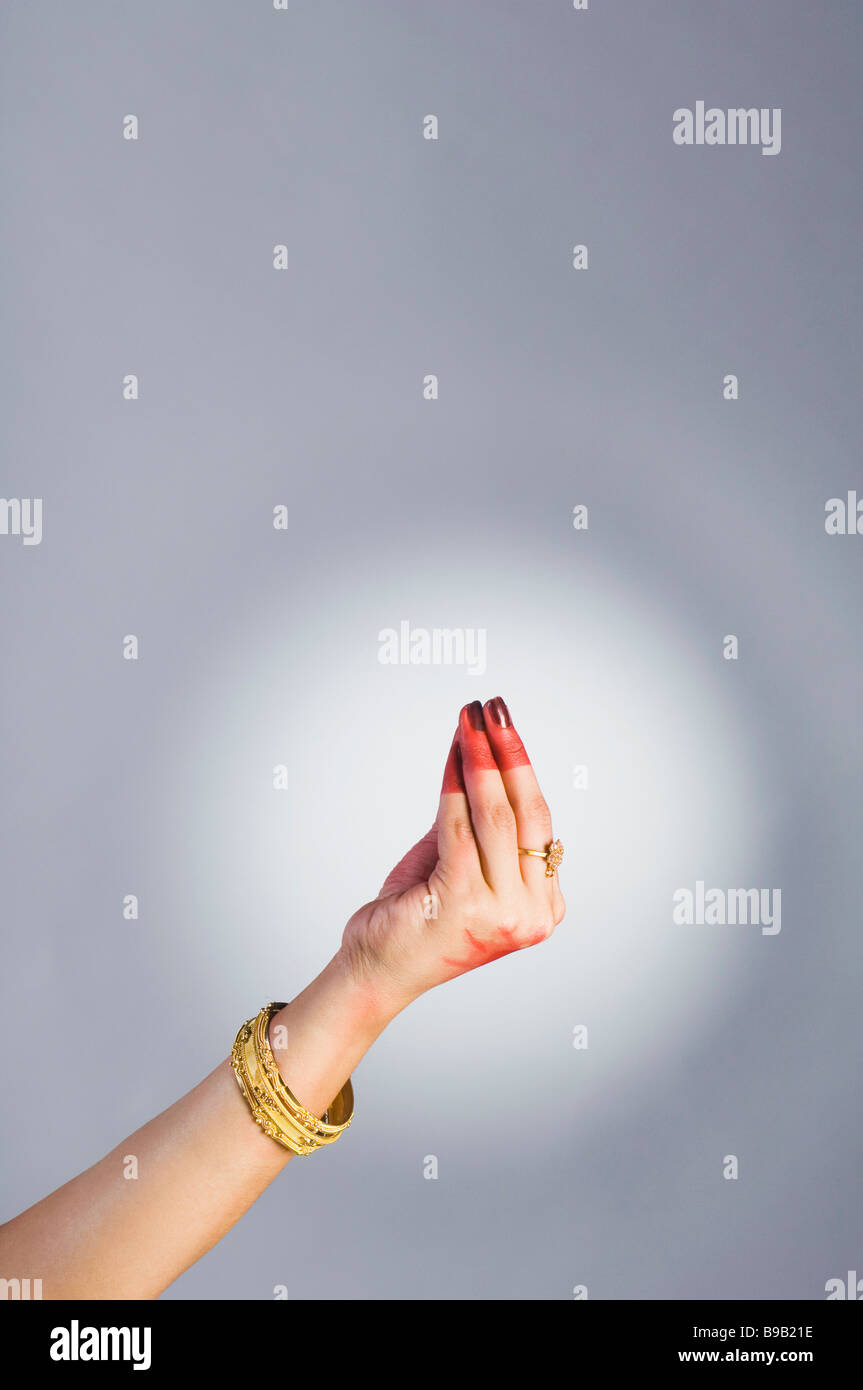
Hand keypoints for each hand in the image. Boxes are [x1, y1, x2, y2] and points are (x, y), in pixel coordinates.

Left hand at [339, 697, 565, 1009]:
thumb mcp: (461, 863)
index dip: (521, 766)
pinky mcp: (463, 905)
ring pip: (495, 816)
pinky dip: (454, 783)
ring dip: (480, 758)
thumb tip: (481, 753)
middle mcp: (532, 915)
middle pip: (526, 814)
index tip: (503, 724)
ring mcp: (502, 914)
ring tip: (470, 718)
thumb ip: (479, 823)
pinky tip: (452, 752)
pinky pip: (459, 827)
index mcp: (543, 907)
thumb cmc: (418, 914)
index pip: (538, 821)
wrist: (377, 968)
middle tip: (493, 707)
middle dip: (508, 751)